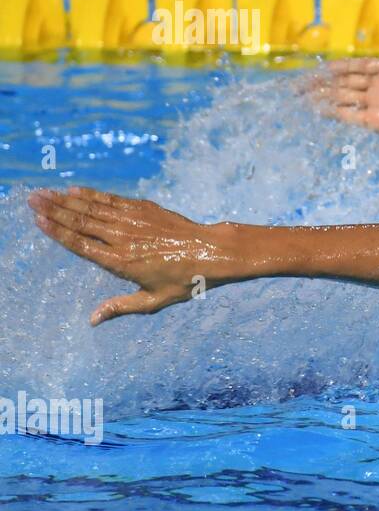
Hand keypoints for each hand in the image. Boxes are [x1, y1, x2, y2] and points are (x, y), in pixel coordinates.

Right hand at [28, 187, 240, 325]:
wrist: (213, 252)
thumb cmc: (185, 280)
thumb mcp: (154, 300)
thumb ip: (121, 307)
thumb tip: (92, 320)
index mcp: (121, 262)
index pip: (81, 245)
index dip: (58, 232)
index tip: (39, 220)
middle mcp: (123, 239)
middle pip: (82, 222)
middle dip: (54, 209)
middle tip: (32, 198)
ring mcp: (135, 221)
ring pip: (94, 208)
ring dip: (68, 199)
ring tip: (45, 192)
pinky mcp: (146, 209)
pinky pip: (114, 200)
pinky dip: (94, 194)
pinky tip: (77, 190)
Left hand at [312, 57, 378, 182]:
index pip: (346, 113)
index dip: (325, 110)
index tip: (304, 109)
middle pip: (341, 94)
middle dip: (318, 93)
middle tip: (292, 92)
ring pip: (348, 78)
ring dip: (326, 78)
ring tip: (304, 78)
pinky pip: (365, 64)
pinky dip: (346, 65)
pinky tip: (328, 67)